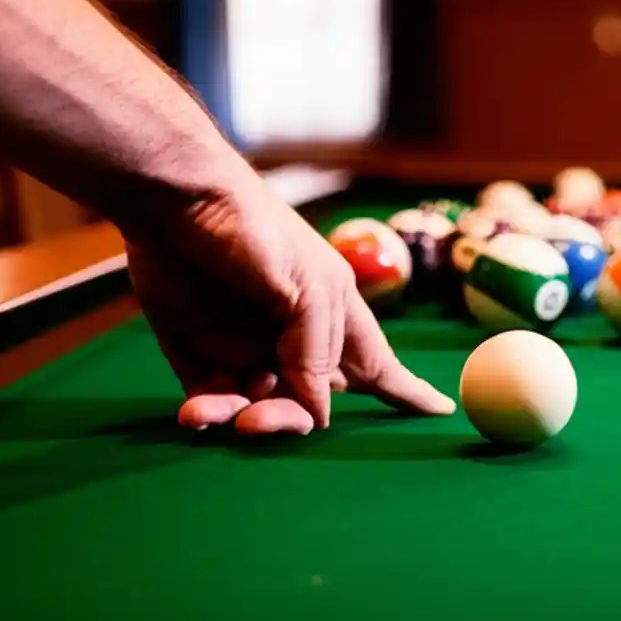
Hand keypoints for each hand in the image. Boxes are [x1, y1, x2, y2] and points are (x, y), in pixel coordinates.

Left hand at [123, 174, 454, 434]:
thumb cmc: (258, 232)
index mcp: (334, 314)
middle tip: (263, 420)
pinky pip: (211, 399)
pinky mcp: (196, 351)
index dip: (408, 391)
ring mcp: (244, 345)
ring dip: (247, 418)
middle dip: (294, 418)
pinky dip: (208, 413)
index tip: (441, 411)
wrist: (178, 201)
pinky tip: (197, 414)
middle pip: (310, 401)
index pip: (377, 362)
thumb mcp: (310, 288)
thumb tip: (318, 412)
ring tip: (231, 415)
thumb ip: (317, 352)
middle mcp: (292, 336)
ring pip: (258, 408)